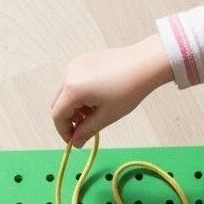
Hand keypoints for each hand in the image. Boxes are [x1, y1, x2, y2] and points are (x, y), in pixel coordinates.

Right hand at [50, 34, 173, 146]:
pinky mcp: (82, 60)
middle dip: (68, 119)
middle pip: (57, 103)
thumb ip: (86, 131)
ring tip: (94, 112)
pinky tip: (97, 97)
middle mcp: (69, 74)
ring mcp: (75, 65)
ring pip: (65, 93)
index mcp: (73, 89)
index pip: (57, 115)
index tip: (74, 141)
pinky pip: (72, 81)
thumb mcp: (106, 116)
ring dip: (73, 107)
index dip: (63, 131)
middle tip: (84, 128)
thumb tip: (75, 143)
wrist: (145, 63)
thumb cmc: (129, 90)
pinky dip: (78, 94)